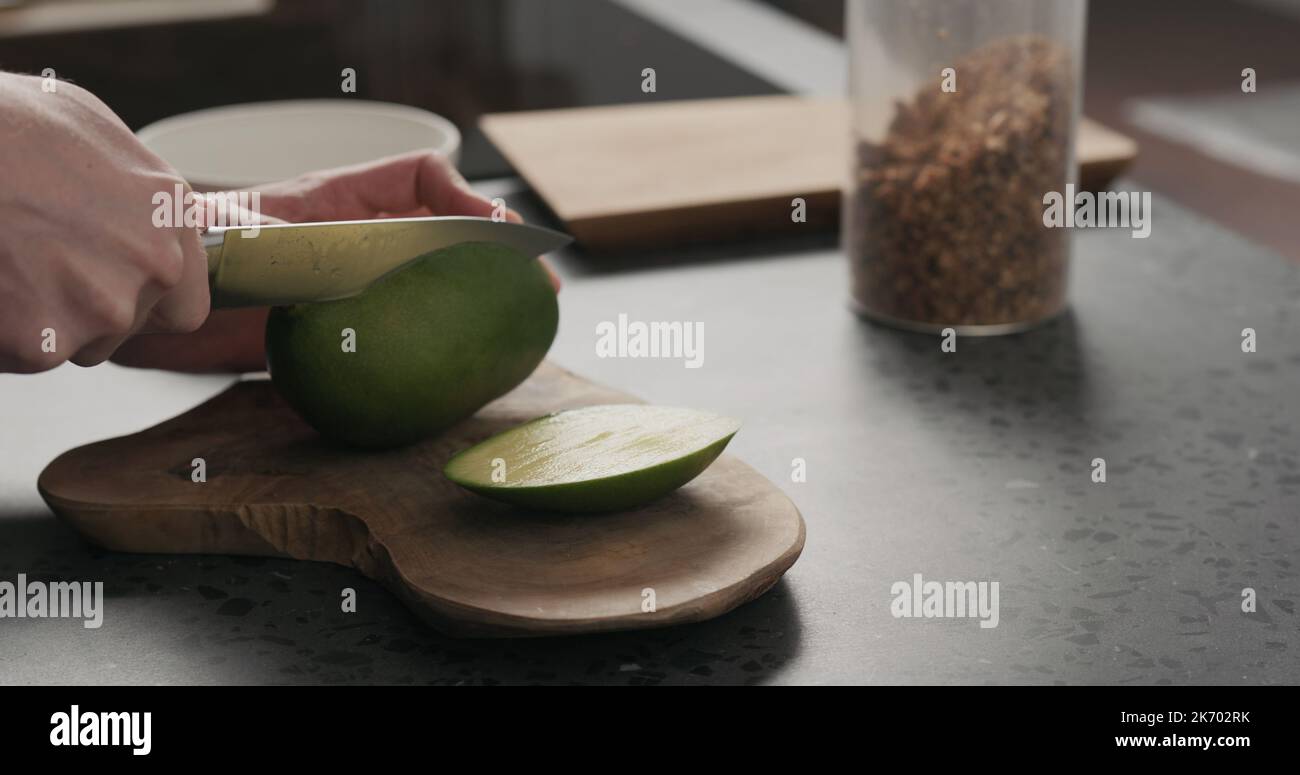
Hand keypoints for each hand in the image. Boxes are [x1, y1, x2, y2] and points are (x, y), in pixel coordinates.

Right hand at [0, 73, 209, 372]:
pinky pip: (28, 352)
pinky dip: (7, 330)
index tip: (117, 289)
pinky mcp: (42, 342)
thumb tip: (170, 220)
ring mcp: (101, 309)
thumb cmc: (9, 127)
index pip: (187, 306)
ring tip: (13, 259)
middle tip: (44, 264)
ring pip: (79, 343)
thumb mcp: (95, 133)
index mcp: (170, 215)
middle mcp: (152, 266)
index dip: (148, 304)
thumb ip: (139, 195)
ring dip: (48, 318)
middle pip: (128, 326)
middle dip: (91, 308)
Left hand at [111, 150, 559, 372]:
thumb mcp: (262, 247)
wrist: (154, 299)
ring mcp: (349, 283)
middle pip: (443, 234)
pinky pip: (398, 331)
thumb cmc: (198, 258)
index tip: (498, 235)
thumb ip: (310, 250)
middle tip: (539, 292)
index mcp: (341, 200)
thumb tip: (353, 270)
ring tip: (517, 331)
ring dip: (474, 300)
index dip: (468, 199)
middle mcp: (354, 238)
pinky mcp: (335, 326)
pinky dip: (434, 348)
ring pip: (429, 284)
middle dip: (497, 255)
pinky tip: (455, 377)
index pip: (422, 178)